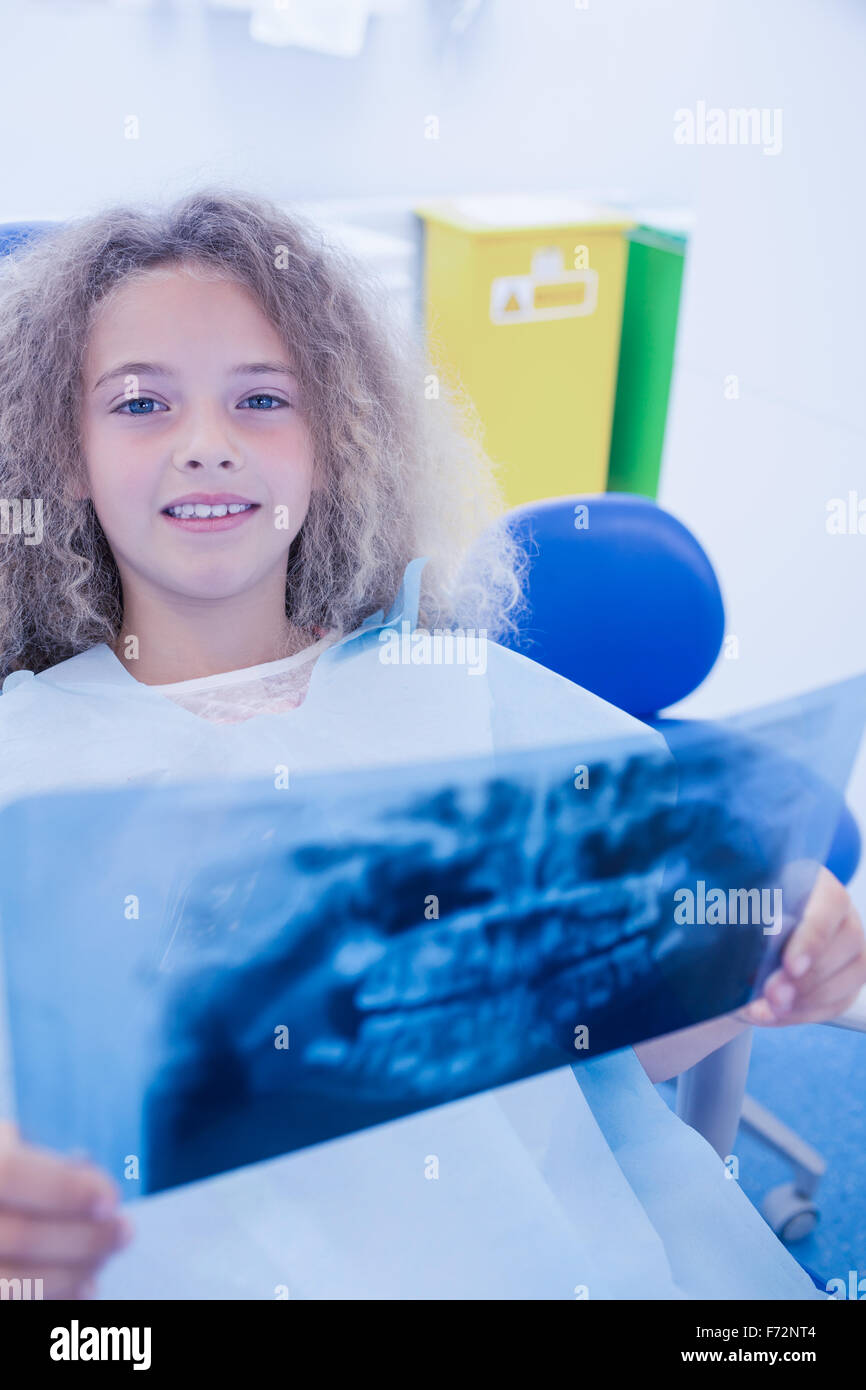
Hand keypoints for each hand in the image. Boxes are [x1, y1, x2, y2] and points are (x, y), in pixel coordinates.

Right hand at [0, 1120, 133, 1298]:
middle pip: (21, 1236)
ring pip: (12, 1283)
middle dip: (84, 1237)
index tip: (111, 1199)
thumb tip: (89, 1176)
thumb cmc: (8, 1172)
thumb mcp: (14, 1146)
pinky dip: (53, 1297)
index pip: (12, 1173)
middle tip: (125, 1231)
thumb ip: (46, 1163)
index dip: (64, 1188)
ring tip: (103, 1261)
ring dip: (71, 1274)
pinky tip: (82, 1288)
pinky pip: (10, 1302)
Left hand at [734, 866, 865, 1026]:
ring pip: (850, 976)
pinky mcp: (847, 981)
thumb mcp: (736, 906)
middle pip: (847, 942)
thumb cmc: (739, 913)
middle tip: (772, 996)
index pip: (831, 902)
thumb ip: (746, 915)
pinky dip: (804, 1014)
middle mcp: (843, 913)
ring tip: (768, 1009)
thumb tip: (752, 933)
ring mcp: (851, 948)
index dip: (814, 936)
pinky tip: (774, 1015)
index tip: (790, 966)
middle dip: (808, 977)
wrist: (739, 939)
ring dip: (807, 1000)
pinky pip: (837, 1002)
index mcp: (817, 883)